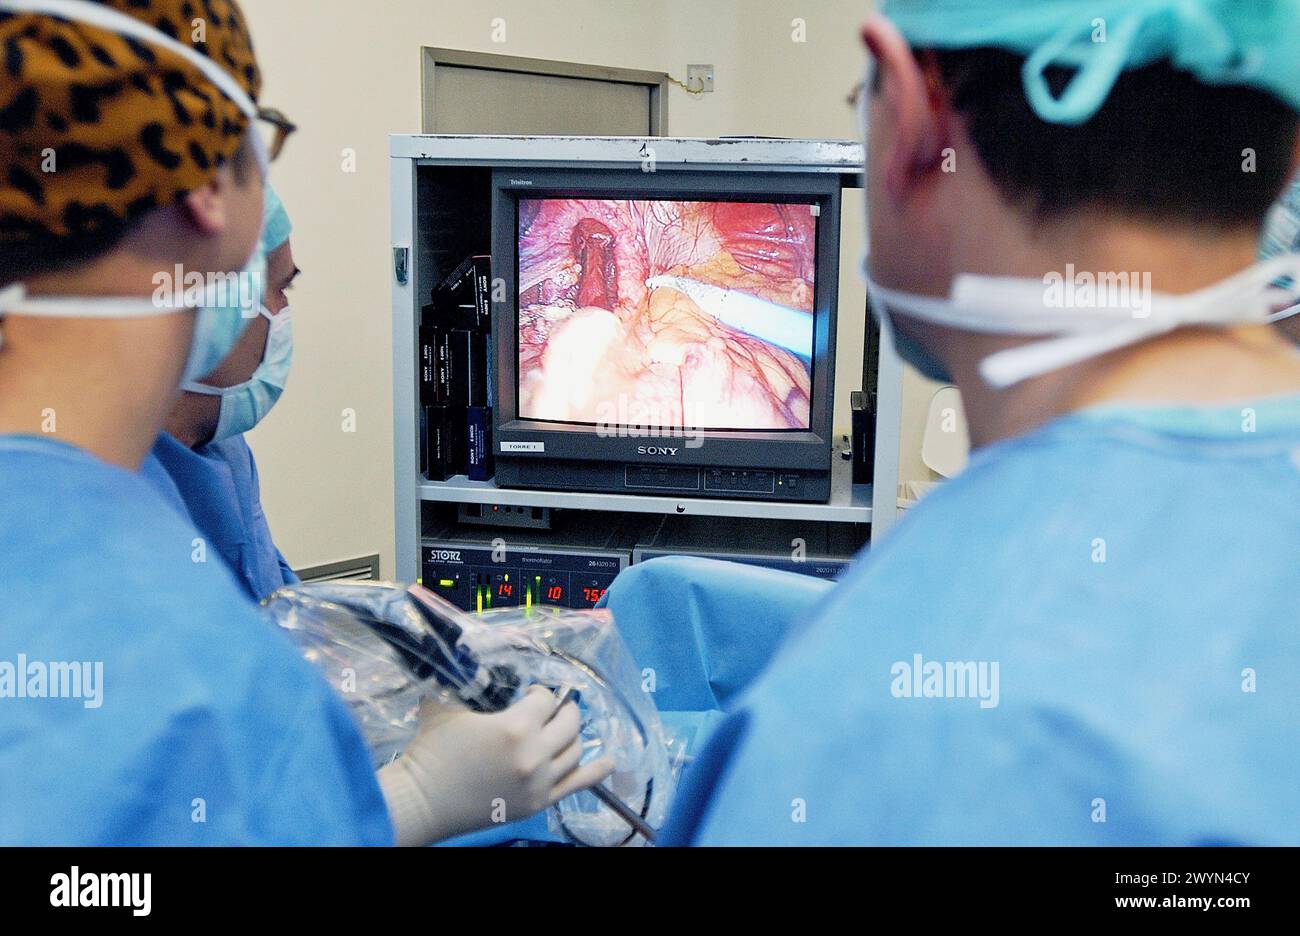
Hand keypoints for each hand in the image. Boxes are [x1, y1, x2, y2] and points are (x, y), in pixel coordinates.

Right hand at [378, 685, 614, 845]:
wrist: (422, 801)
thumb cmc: (431, 752)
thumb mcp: (448, 707)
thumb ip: (469, 685)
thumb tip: (476, 663)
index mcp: (515, 727)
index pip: (546, 700)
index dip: (539, 693)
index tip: (529, 693)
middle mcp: (535, 755)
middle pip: (569, 722)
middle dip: (563, 709)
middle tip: (553, 707)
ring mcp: (540, 782)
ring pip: (576, 750)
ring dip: (572, 735)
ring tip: (563, 728)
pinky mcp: (538, 803)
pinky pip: (578, 784)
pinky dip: (597, 770)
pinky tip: (609, 760)